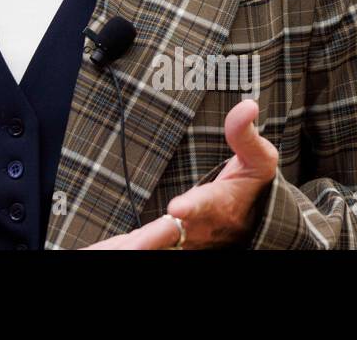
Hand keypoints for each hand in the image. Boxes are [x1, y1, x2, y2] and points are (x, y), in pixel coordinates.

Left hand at [81, 98, 277, 248]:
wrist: (255, 226)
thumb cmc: (251, 188)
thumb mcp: (259, 161)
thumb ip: (246, 136)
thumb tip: (247, 106)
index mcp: (217, 204)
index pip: (204, 206)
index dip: (190, 208)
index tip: (178, 206)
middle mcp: (198, 228)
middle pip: (172, 233)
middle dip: (153, 237)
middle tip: (133, 242)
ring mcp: (183, 240)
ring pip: (155, 245)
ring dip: (133, 246)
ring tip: (103, 250)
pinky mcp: (168, 244)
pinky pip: (143, 248)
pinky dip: (124, 248)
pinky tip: (97, 251)